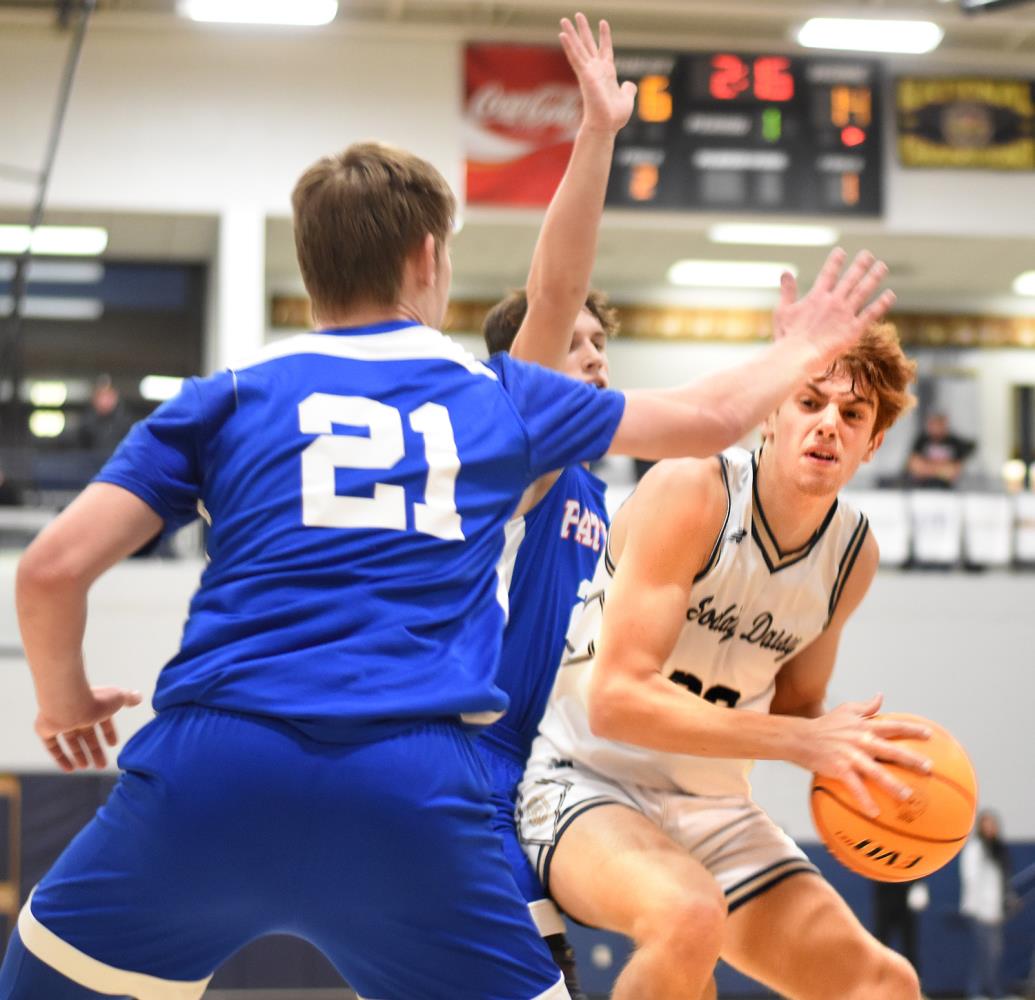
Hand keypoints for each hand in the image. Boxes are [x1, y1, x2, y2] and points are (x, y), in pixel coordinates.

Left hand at [35, 686, 142, 771]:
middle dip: (96, 750)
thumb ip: (128, 698)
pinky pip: (53, 747)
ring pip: (72, 741)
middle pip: (88, 735)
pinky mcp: (46, 730)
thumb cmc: (96, 699)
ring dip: (80, 755)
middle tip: (102, 765)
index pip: (103, 721)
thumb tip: (139, 696)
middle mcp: (78, 714)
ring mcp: (61, 722)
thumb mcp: (118, 698)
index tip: (113, 744)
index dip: (109, 733)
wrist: (68, 702)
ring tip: (87, 767)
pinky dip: (61, 758)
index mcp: (94, 706)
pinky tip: (70, 769)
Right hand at [559, 13, 636, 135]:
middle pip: (588, 45)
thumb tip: (630, 85)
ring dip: (571, 33)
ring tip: (564, 19)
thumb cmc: (614, 117)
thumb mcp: (627, 99)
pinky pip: (575, 58)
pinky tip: (562, 35)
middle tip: (576, 15)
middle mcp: (596, 70)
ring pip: (578, 48)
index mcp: (607, 73)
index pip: (605, 49)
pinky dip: (569, 46)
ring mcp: (588, 72)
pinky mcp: (584, 75)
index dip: (604, 36)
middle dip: (582, 30)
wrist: (606, 126)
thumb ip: (628, 90)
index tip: (603, 22)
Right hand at [773, 248, 894, 370]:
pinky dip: (881, 304)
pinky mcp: (854, 329)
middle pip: (850, 278)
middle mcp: (833, 301)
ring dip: (873, 277)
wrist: (797, 356)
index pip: (828, 274)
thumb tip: (785, 272)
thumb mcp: (783, 311)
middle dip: (860, 265)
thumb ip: (787, 291)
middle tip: (868, 255)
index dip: (835, 262)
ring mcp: (845, 314)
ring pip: (863, 291)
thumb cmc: (787, 336)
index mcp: (816, 296)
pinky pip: (871, 314)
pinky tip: (890, 295)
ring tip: (882, 267)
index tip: (841, 251)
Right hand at [799, 694, 931, 816]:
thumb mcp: (845, 709)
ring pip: (876, 771)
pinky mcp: (839, 768)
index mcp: (865, 726)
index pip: (893, 725)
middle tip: (928, 767)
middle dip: (910, 758)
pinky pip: (854, 786)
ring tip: (907, 796)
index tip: (930, 734)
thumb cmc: (825, 724)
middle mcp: (860, 740)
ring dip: (892, 784)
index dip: (912, 729)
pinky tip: (874, 812)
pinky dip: (864, 799)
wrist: (800, 737)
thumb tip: (881, 695)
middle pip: (890, 749)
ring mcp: (850, 755)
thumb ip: (866, 706)